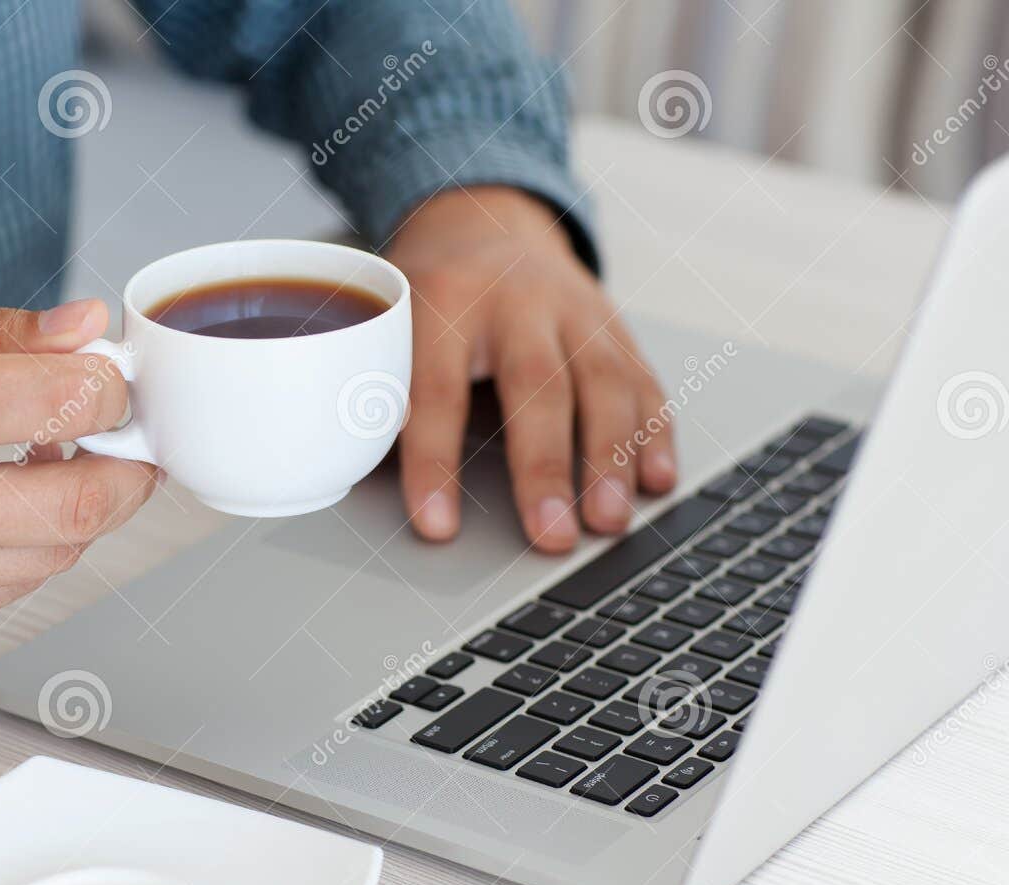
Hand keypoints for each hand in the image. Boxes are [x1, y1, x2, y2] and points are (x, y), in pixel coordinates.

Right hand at [0, 288, 156, 642]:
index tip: (108, 382)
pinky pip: (11, 588)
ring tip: (46, 462)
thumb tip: (85, 333)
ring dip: (78, 507)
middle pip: (84, 503)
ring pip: (57, 554)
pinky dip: (27, 546)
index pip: (63, 403)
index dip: (109, 390)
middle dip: (129, 467)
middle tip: (122, 438)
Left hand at [385, 186, 675, 551]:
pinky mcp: (616, 327)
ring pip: (602, 382)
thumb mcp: (392, 323)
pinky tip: (656, 481)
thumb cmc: (431, 295)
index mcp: (444, 299)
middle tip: (551, 538)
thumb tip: (353, 465)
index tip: (438, 525)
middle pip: (536, 386)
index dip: (434, 462)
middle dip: (545, 468)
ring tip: (608, 522)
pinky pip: (642, 380)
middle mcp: (517, 300)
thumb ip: (381, 386)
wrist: (487, 222)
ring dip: (611, 458)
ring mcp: (575, 310)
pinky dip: (653, 434)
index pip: (435, 389)